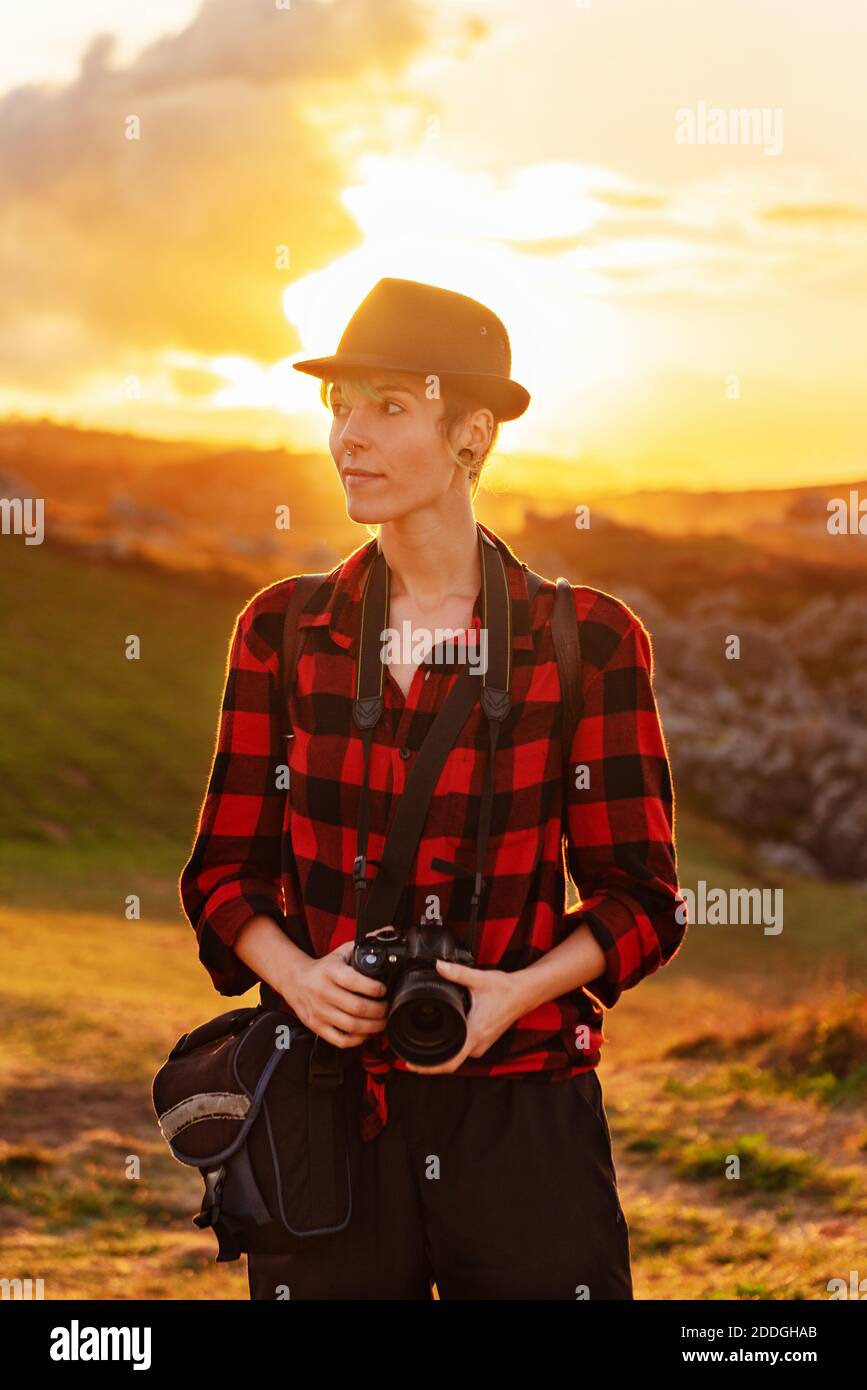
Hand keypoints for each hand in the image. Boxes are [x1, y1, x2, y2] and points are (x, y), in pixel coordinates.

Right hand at [283, 942, 388, 1048]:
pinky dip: (357, 1040)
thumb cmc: (323, 968)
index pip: (354, 981)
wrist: (295, 980)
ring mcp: (319, 1011)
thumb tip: (386, 935)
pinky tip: (365, 1033)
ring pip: (352, 1026)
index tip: (384, 990)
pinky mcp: (317, 1026)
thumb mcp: (340, 953)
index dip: (374, 988)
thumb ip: (362, 946)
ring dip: (373, 1027)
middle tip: (387, 1008)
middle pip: (358, 1007)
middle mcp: (324, 992)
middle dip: (380, 1010)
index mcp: (331, 972)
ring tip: (381, 1021)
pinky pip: (340, 1040)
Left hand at [401, 960, 527, 1074]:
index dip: (428, 1067)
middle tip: (407, 1055)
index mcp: (475, 1033)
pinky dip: (450, 1049)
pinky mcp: (483, 1041)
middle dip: (428, 1061)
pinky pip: (463, 1051)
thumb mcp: (479, 979)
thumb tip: (438, 966)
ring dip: (439, 1055)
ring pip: (456, 1057)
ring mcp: (482, 1045)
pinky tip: (439, 1041)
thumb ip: (456, 972)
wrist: (524, 993)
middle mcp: (478, 1044)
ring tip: (419, 1049)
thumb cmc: (506, 989)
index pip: (449, 1061)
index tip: (411, 1064)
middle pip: (449, 1062)